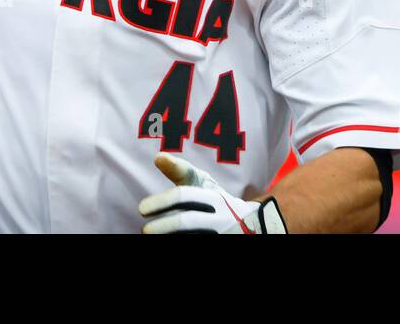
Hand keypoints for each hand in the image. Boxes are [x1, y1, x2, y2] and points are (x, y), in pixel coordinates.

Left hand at [137, 153, 286, 233]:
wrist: (258, 226)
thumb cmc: (217, 202)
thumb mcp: (204, 184)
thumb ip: (181, 171)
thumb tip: (157, 157)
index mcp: (215, 197)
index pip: (184, 197)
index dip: (161, 202)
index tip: (142, 209)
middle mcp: (221, 217)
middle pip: (186, 222)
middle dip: (162, 227)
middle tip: (145, 230)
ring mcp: (224, 233)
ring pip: (191, 236)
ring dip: (169, 237)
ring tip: (154, 236)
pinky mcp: (224, 243)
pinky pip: (197, 243)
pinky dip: (181, 242)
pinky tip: (171, 241)